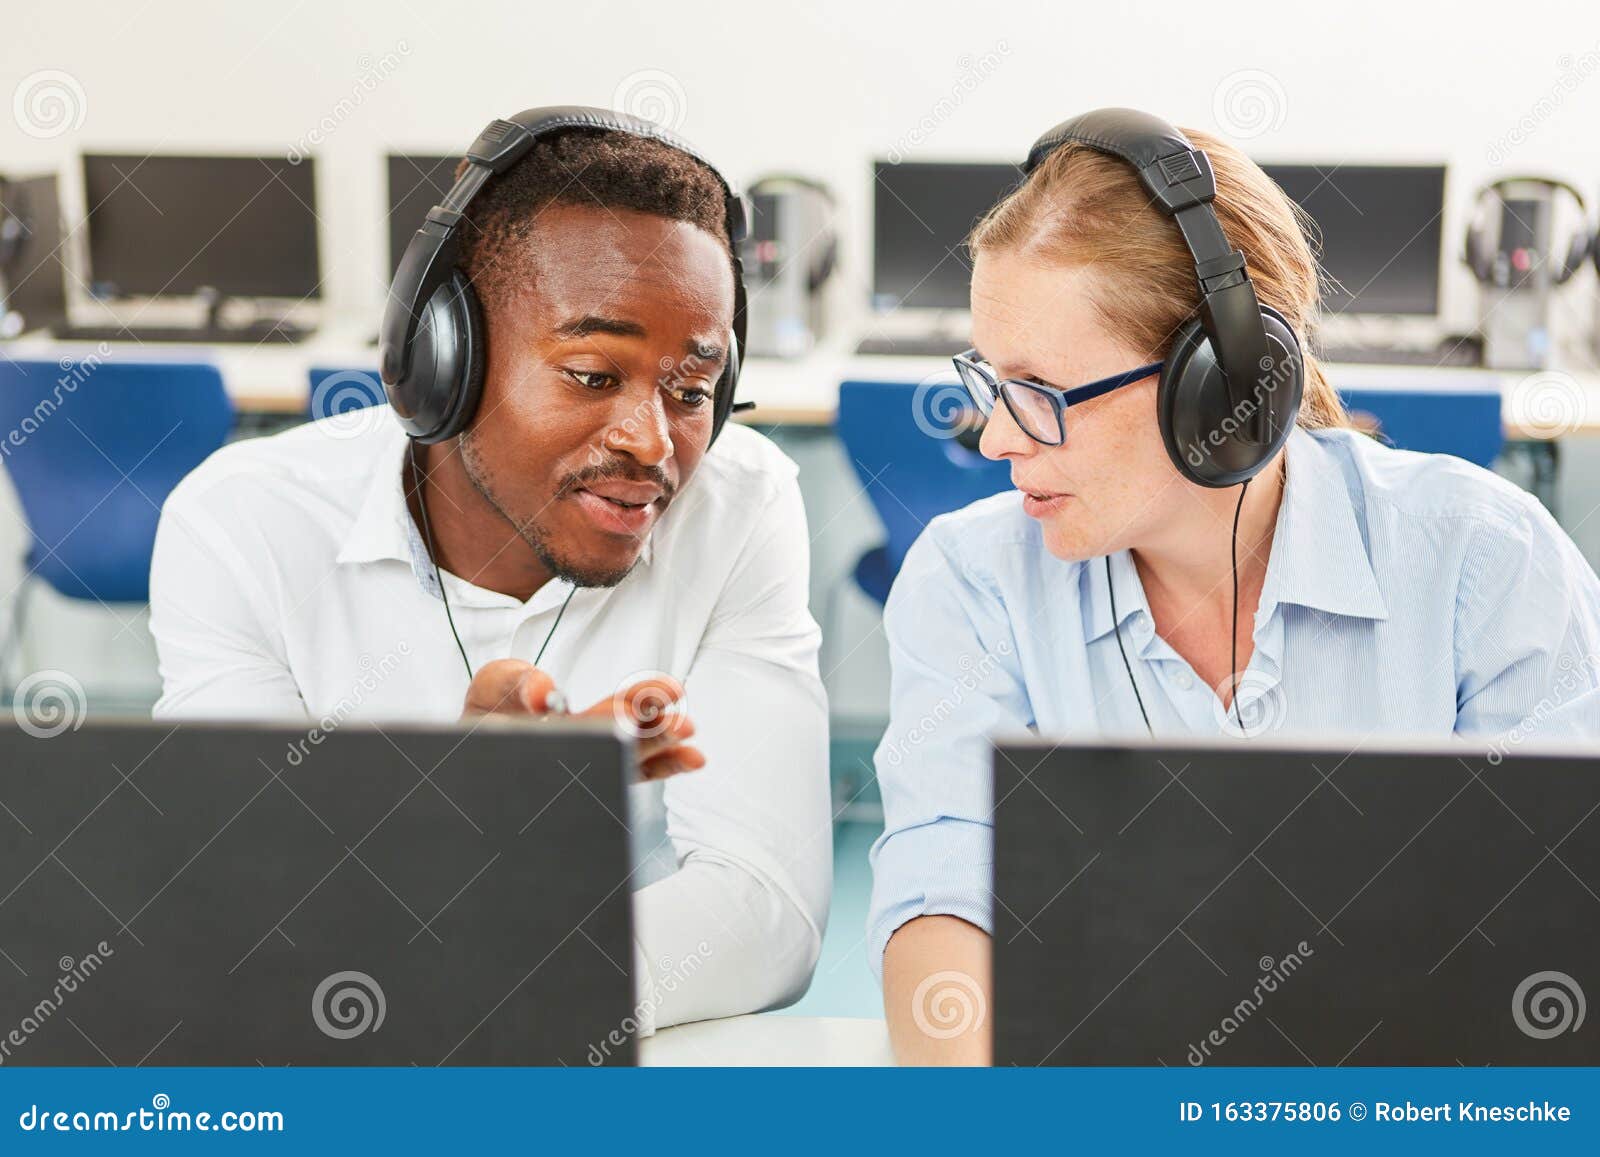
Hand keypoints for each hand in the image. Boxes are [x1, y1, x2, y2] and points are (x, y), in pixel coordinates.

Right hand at [461, 661, 702, 780]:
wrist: (484, 737)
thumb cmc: (491, 705)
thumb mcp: (496, 684)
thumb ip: (519, 684)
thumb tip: (546, 693)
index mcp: (540, 739)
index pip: (584, 727)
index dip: (619, 712)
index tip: (652, 702)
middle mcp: (566, 759)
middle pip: (611, 747)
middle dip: (647, 732)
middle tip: (682, 722)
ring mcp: (586, 767)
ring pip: (627, 762)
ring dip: (660, 748)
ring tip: (689, 733)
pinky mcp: (603, 767)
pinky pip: (635, 771)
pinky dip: (664, 765)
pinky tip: (694, 757)